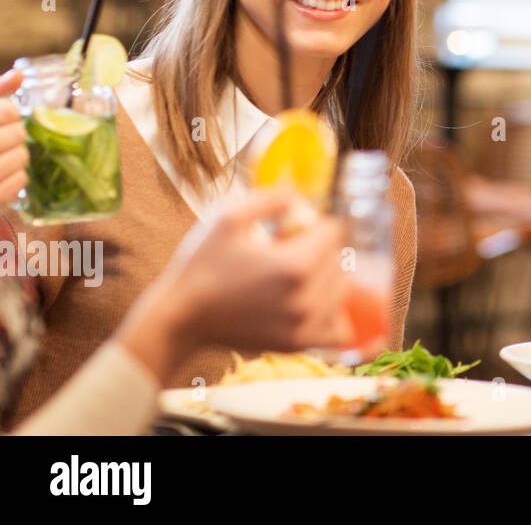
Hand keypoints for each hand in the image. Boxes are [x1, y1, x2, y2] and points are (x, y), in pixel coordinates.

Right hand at [0, 68, 27, 202]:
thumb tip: (20, 75)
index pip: (6, 111)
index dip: (8, 112)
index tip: (1, 117)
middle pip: (18, 133)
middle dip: (14, 134)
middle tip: (1, 138)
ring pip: (22, 157)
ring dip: (18, 155)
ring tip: (1, 156)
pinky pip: (20, 182)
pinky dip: (17, 178)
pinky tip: (2, 175)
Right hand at [119, 190, 351, 379]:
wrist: (179, 318)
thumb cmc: (201, 265)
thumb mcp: (228, 217)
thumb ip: (271, 198)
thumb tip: (300, 194)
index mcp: (296, 265)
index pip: (334, 231)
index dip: (312, 224)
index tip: (287, 231)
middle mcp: (307, 298)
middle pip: (339, 259)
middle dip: (318, 250)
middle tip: (284, 252)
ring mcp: (304, 326)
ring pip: (341, 290)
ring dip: (325, 278)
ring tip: (292, 277)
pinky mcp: (297, 345)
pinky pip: (338, 329)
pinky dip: (330, 314)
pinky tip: (307, 304)